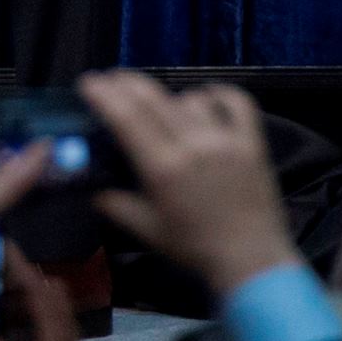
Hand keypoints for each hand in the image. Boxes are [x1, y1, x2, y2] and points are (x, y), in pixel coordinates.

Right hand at [0, 248, 82, 340]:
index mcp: (58, 335)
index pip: (39, 288)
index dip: (19, 265)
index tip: (1, 245)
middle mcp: (66, 336)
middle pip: (48, 294)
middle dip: (22, 278)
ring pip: (47, 310)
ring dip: (23, 298)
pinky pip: (44, 325)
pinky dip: (25, 315)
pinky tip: (2, 322)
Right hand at [80, 73, 297, 297]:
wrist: (251, 262)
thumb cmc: (196, 249)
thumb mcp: (149, 232)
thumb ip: (118, 207)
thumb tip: (95, 191)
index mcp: (163, 168)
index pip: (126, 117)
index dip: (104, 94)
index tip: (89, 82)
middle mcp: (192, 145)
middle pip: (154, 99)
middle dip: (127, 83)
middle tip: (112, 78)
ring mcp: (226, 140)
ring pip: (191, 98)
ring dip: (171, 97)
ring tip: (163, 105)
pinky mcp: (252, 142)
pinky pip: (237, 102)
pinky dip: (220, 94)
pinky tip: (208, 97)